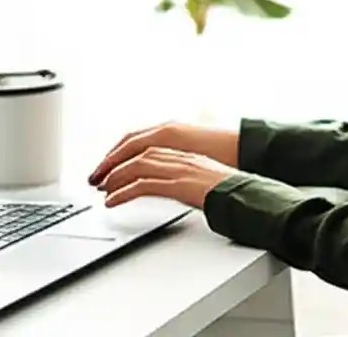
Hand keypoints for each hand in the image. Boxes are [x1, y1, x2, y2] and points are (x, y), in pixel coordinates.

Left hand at [95, 146, 238, 208]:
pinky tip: (112, 201)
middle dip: (114, 164)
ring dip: (115, 177)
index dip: (126, 154)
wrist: (250, 196)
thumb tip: (179, 186)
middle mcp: (181, 156)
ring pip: (136, 166)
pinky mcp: (178, 184)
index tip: (111, 165)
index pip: (148, 145)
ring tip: (101, 189)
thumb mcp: (208, 180)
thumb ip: (191, 178)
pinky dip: (123, 193)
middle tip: (98, 177)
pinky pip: (142, 186)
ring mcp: (180, 169)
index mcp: (187, 153)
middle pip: (138, 152)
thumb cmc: (234, 191)